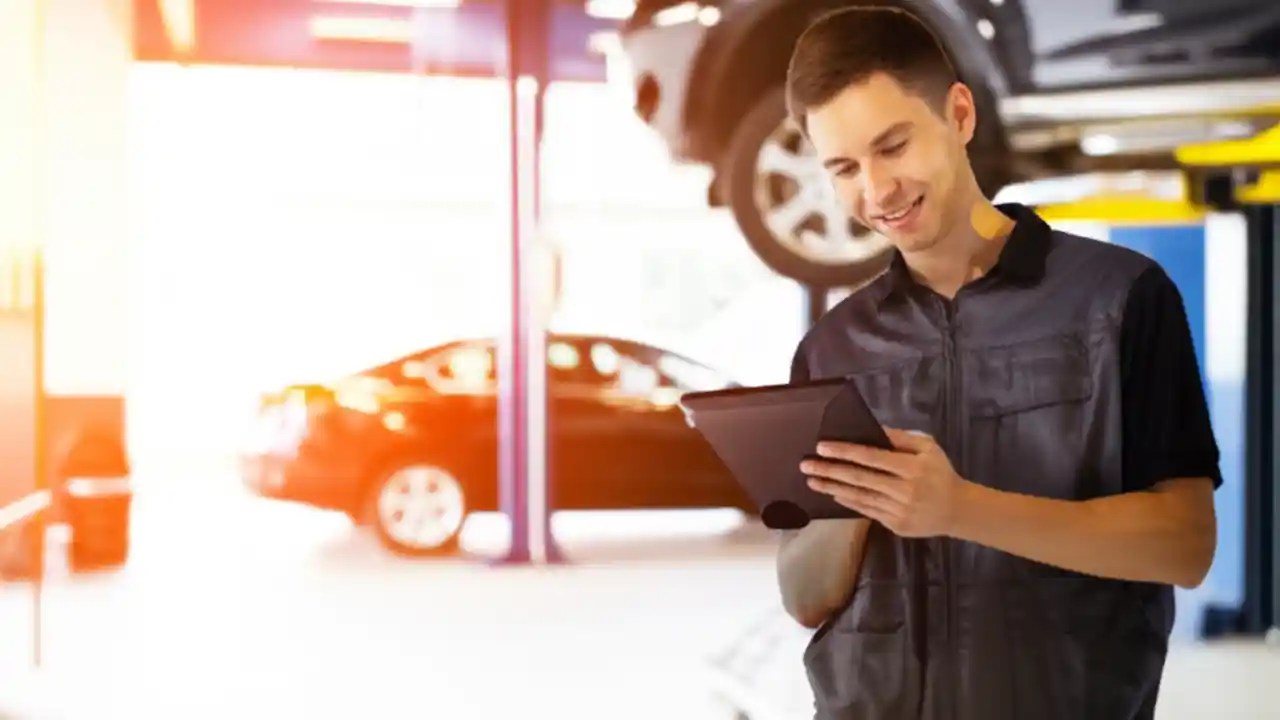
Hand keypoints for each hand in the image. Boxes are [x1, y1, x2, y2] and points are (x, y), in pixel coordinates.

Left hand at [799, 428, 969, 537]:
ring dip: (833, 487)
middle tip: (806, 464)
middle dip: (830, 470)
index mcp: (912, 467)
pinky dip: (848, 501)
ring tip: (811, 480)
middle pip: (860, 478)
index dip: (845, 452)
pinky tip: (833, 493)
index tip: (822, 447)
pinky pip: (866, 511)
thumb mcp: (928, 448)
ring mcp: (898, 510)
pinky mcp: (895, 525)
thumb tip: (872, 429)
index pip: (871, 457)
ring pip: (859, 497)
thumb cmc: (940, 473)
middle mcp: (903, 490)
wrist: (957, 510)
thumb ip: (901, 438)